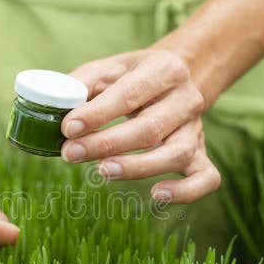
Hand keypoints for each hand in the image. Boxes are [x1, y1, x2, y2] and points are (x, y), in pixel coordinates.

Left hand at [61, 48, 220, 203]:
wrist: (178, 78)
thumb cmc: (134, 77)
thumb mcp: (110, 68)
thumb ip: (84, 83)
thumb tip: (57, 105)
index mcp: (165, 70)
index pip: (129, 94)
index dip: (98, 114)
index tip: (68, 127)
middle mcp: (187, 99)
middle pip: (150, 128)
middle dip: (106, 144)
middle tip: (71, 154)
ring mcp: (197, 130)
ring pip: (176, 154)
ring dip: (137, 167)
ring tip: (101, 172)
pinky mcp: (202, 155)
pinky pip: (206, 178)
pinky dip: (185, 192)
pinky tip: (156, 195)